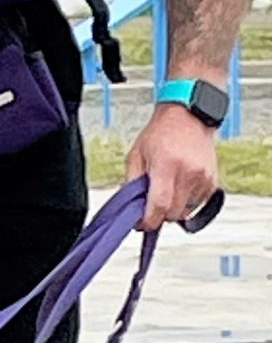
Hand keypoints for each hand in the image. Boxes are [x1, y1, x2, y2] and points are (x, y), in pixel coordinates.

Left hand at [125, 103, 220, 228]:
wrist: (188, 118)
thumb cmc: (159, 135)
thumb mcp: (135, 156)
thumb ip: (131, 184)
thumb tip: (130, 209)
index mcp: (167, 166)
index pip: (159, 205)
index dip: (148, 221)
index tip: (140, 225)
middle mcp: (189, 173)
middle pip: (172, 213)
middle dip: (158, 215)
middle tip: (149, 206)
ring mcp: (204, 178)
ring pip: (185, 212)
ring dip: (172, 209)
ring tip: (165, 190)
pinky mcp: (212, 181)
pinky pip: (197, 205)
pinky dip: (185, 203)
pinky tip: (178, 187)